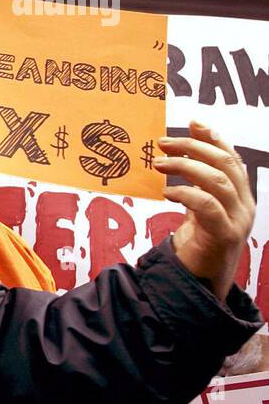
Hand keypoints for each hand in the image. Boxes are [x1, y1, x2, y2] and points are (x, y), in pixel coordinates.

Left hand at [155, 122, 254, 299]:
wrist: (203, 282)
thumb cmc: (199, 242)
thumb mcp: (198, 206)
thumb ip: (195, 181)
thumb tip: (178, 150)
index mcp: (241, 196)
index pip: (232, 159)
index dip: (214, 138)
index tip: (194, 122)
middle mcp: (245, 205)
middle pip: (225, 164)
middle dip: (195, 147)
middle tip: (163, 143)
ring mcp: (238, 220)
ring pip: (218, 181)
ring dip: (186, 166)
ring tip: (159, 163)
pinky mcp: (225, 236)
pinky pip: (208, 207)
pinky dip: (186, 194)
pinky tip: (167, 191)